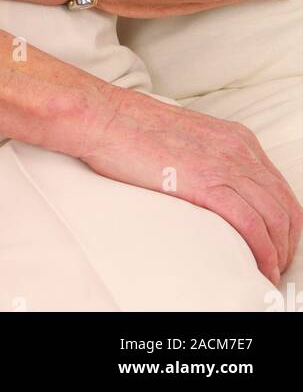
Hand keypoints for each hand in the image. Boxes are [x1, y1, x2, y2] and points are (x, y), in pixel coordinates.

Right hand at [81, 84, 302, 287]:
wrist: (106, 118)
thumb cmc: (133, 129)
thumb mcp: (188, 137)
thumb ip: (209, 158)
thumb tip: (214, 189)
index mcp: (236, 138)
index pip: (279, 188)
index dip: (285, 223)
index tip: (277, 245)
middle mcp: (239, 149)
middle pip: (284, 205)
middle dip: (287, 242)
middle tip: (275, 266)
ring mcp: (225, 164)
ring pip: (274, 217)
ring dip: (278, 253)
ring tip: (267, 273)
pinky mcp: (207, 183)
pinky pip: (251, 224)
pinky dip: (261, 251)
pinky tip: (258, 267)